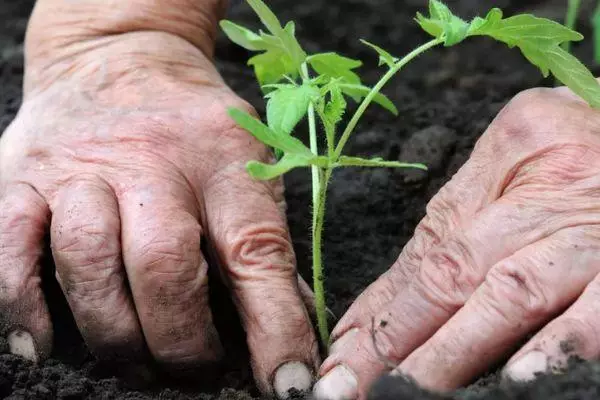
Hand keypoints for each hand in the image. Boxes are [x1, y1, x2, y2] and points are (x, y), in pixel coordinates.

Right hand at [0, 11, 317, 397]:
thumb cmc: (195, 128)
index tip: (288, 383)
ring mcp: (80, 167)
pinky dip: (24, 308)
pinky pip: (11, 249)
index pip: (256, 251)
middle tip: (194, 371)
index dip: (276, 326)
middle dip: (181, 340)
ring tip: (137, 364)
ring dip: (115, 334)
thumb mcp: (247, 167)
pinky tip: (45, 346)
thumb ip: (263, 246)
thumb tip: (290, 331)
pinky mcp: (23, 177)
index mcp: (224, 160)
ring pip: (88, 263)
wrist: (121, 58)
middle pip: (164, 264)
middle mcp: (152, 160)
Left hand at [313, 87, 599, 398]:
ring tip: (410, 391)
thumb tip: (381, 304)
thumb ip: (454, 225)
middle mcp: (548, 191)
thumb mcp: (515, 161)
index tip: (344, 350)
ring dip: (455, 352)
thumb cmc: (582, 145)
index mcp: (511, 151)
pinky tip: (522, 378)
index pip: (432, 244)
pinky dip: (561, 344)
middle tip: (351, 385)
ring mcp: (595, 231)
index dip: (385, 306)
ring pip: (513, 294)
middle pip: (458, 271)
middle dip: (400, 337)